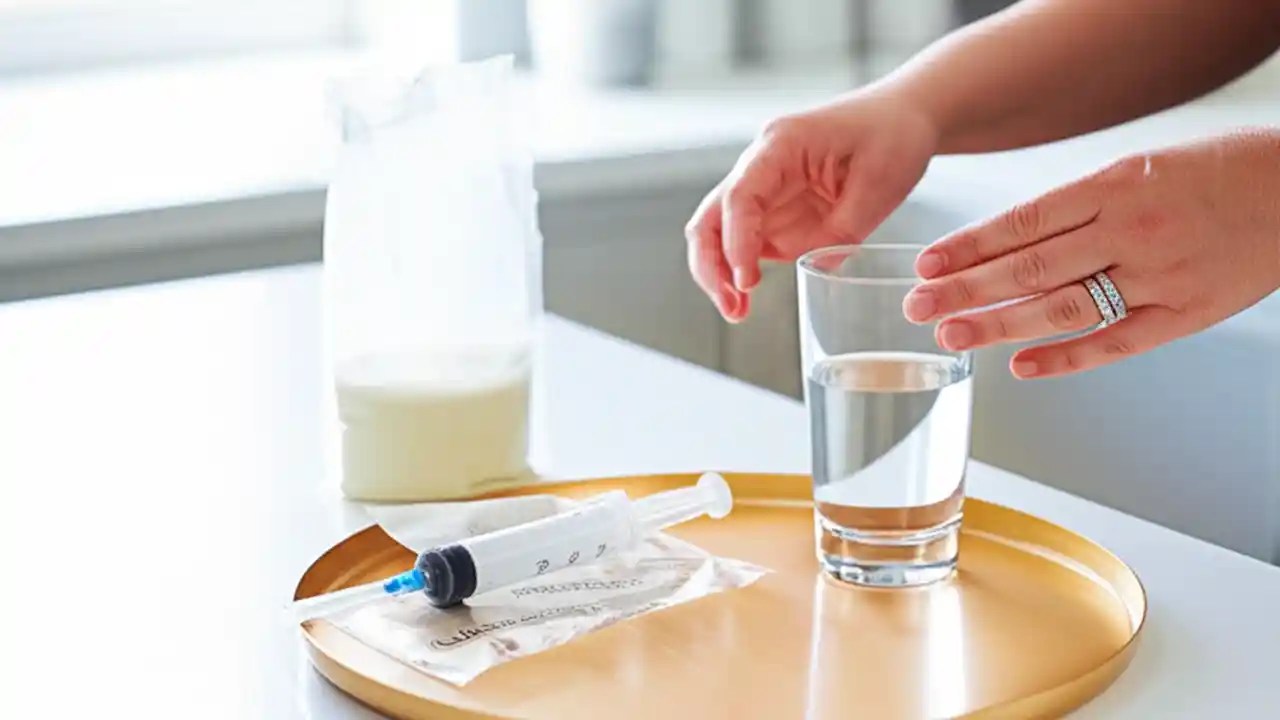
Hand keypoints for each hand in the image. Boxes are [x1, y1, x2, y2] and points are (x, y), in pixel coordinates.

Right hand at [686, 90, 938, 320]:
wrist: (904, 116)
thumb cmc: (892, 134)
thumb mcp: (880, 185)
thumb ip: (843, 230)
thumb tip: (814, 269)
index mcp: (781, 145)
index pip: (741, 197)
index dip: (737, 242)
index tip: (747, 282)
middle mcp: (761, 168)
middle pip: (712, 217)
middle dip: (712, 265)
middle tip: (732, 307)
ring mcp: (766, 193)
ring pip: (719, 235)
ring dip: (720, 274)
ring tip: (737, 312)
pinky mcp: (777, 213)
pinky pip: (746, 246)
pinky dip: (740, 274)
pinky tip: (747, 301)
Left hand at [903, 129, 1279, 377]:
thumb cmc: (1212, 174)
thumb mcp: (1139, 168)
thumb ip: (1078, 206)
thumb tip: (1006, 242)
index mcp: (1115, 186)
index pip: (1023, 223)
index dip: (969, 246)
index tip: (926, 264)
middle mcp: (1131, 230)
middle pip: (1030, 268)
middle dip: (966, 290)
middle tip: (917, 307)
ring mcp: (1159, 276)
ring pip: (1063, 308)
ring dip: (1000, 324)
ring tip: (951, 335)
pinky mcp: (1185, 314)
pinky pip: (1115, 343)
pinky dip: (1065, 358)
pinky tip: (1021, 367)